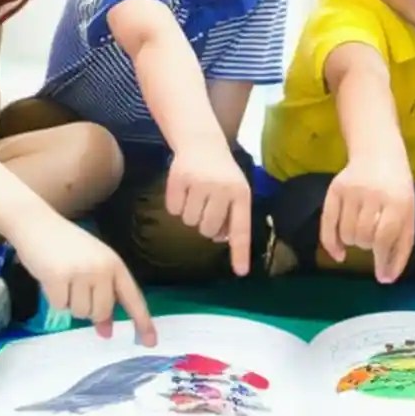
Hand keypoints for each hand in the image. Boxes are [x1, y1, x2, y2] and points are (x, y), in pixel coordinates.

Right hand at [15, 216, 156, 344]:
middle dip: (88, 309)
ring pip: (80, 312)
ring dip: (69, 302)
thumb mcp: (92, 267)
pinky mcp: (58, 277)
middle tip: (75, 287)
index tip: (150, 342)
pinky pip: (60, 306)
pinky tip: (50, 277)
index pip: (133, 297)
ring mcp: (81, 272)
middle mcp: (102, 269)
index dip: (142, 321)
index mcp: (115, 265)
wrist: (37, 224)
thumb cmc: (66, 247)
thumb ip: (103, 295)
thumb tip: (107, 332)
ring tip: (63, 277)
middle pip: (101, 312)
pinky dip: (53, 297)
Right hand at [166, 146, 251, 275]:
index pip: (241, 229)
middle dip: (205, 225)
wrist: (202, 142)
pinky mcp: (178, 179)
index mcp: (241, 195)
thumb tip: (220, 239)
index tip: (240, 273)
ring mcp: (199, 183)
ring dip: (190, 214)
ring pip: (189, 222)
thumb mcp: (236, 191)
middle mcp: (222, 189)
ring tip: (197, 195)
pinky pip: (173, 210)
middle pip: (208, 230)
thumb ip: (233, 216)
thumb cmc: (223, 174)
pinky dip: (176, 205)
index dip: (240, 252)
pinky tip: (184, 190)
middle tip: (207, 207)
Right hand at [321, 154, 414, 283]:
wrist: (378, 152)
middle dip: (368, 246)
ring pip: (346, 234)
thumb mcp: (408, 215)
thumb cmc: (398, 189)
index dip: (382, 259)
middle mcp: (372, 195)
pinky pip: (327, 224)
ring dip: (354, 242)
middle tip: (374, 239)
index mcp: (397, 201)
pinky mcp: (333, 189)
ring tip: (362, 233)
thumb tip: (386, 279)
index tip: (380, 275)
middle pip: (364, 237)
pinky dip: (331, 243)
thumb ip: (400, 248)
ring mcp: (351, 191)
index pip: (384, 238)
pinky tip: (339, 254)